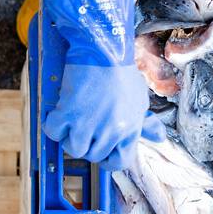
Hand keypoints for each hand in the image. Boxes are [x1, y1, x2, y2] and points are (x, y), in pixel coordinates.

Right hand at [44, 64, 163, 169]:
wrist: (104, 51)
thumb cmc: (122, 73)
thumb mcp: (140, 100)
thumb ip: (145, 122)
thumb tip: (159, 137)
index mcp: (130, 129)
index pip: (120, 162)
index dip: (108, 159)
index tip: (101, 151)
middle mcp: (111, 131)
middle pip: (93, 156)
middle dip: (86, 144)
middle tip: (84, 126)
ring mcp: (89, 124)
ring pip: (73, 148)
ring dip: (69, 136)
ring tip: (72, 119)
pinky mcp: (69, 113)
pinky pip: (54, 132)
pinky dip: (53, 124)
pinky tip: (59, 112)